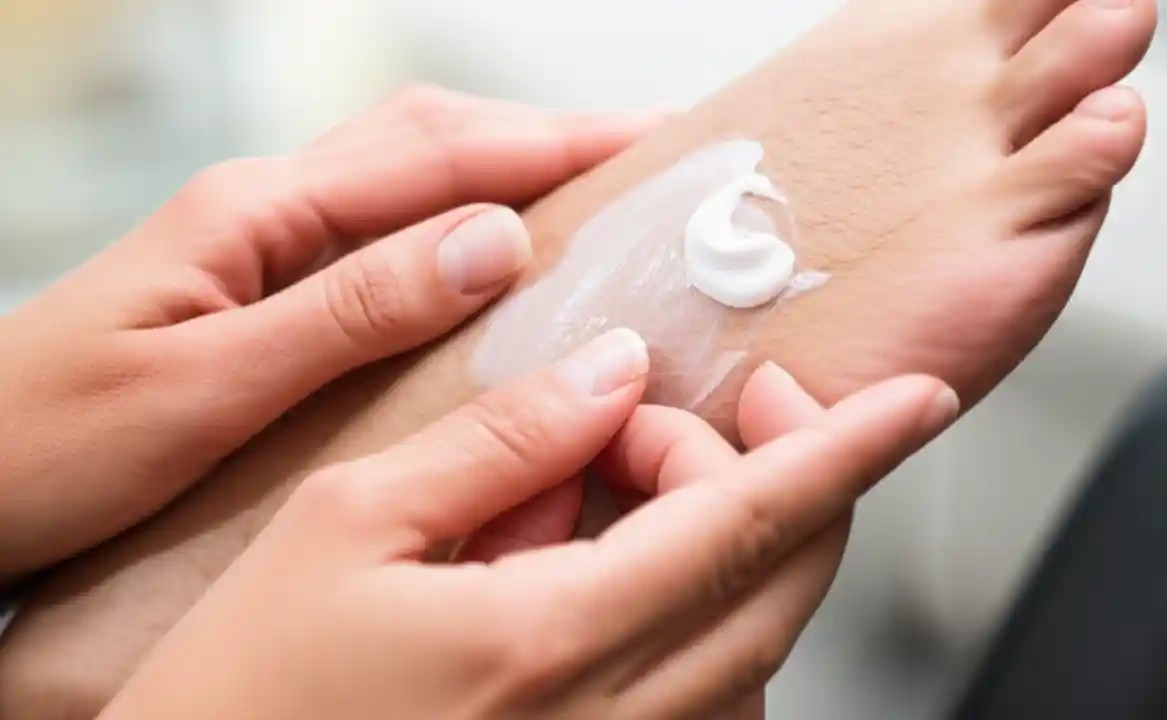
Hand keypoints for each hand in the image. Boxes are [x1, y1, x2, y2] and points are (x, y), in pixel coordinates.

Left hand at [0, 87, 659, 578]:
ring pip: (403, 172)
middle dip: (542, 136)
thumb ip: (353, 309)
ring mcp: (255, 241)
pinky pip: (376, 227)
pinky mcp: (253, 284)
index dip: (553, 146)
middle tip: (641, 158)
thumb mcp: (206, 388)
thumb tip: (494, 240)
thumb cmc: (45, 445)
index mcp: (253, 213)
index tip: (650, 145)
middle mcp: (259, 206)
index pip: (435, 156)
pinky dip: (451, 218)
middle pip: (427, 136)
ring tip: (588, 190)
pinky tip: (486, 253)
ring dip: (501, 165)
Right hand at [100, 329, 957, 719]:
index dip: (847, 450)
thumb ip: (502, 439)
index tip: (914, 398)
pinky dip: (683, 609)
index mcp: (551, 644)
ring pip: (746, 634)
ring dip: (707, 541)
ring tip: (580, 504)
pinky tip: (585, 578)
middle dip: (752, 472)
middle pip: (774, 578)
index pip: (747, 522)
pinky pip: (702, 689)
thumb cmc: (240, 692)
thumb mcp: (347, 524)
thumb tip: (610, 372)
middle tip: (647, 421)